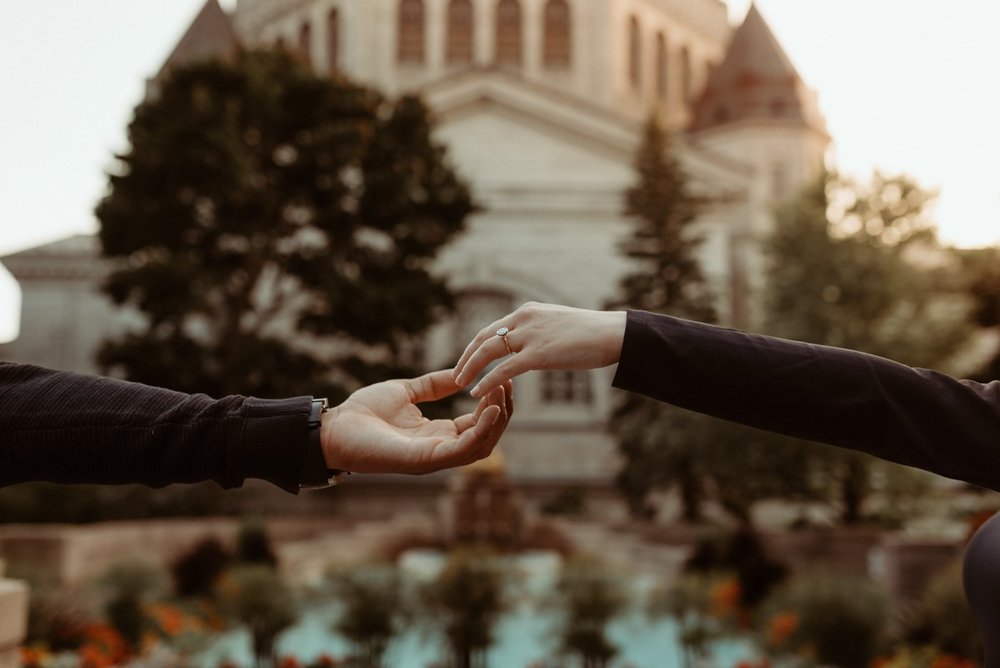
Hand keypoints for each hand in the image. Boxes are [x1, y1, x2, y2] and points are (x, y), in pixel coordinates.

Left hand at [320, 370, 511, 473]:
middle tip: (509, 383)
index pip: (478, 425)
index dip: (494, 403)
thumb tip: (460, 374)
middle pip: (486, 438)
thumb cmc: (363, 413)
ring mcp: (434, 458)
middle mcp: (440, 450)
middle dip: (503, 412)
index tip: (502, 379)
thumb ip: (434, 385)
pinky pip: (462, 448)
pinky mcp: (424, 460)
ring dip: (497, 420)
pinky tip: (492, 407)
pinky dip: (482, 429)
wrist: (333, 428)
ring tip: (503, 391)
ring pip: (481, 445)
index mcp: (437, 436)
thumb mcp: (406, 391)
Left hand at [452, 302, 626, 398]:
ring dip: (470, 368)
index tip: (466, 361)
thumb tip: (530, 348)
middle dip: (466, 357)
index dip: (475, 346)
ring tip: (459, 384)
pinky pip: (505, 369)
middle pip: (483, 338)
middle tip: (455, 375)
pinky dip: (487, 381)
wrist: (612, 333)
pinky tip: (476, 392)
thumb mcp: (557, 326)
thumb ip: (539, 333)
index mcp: (527, 312)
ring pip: (488, 351)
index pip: (491, 328)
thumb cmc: (591, 333)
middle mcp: (524, 319)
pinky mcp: (539, 354)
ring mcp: (531, 335)